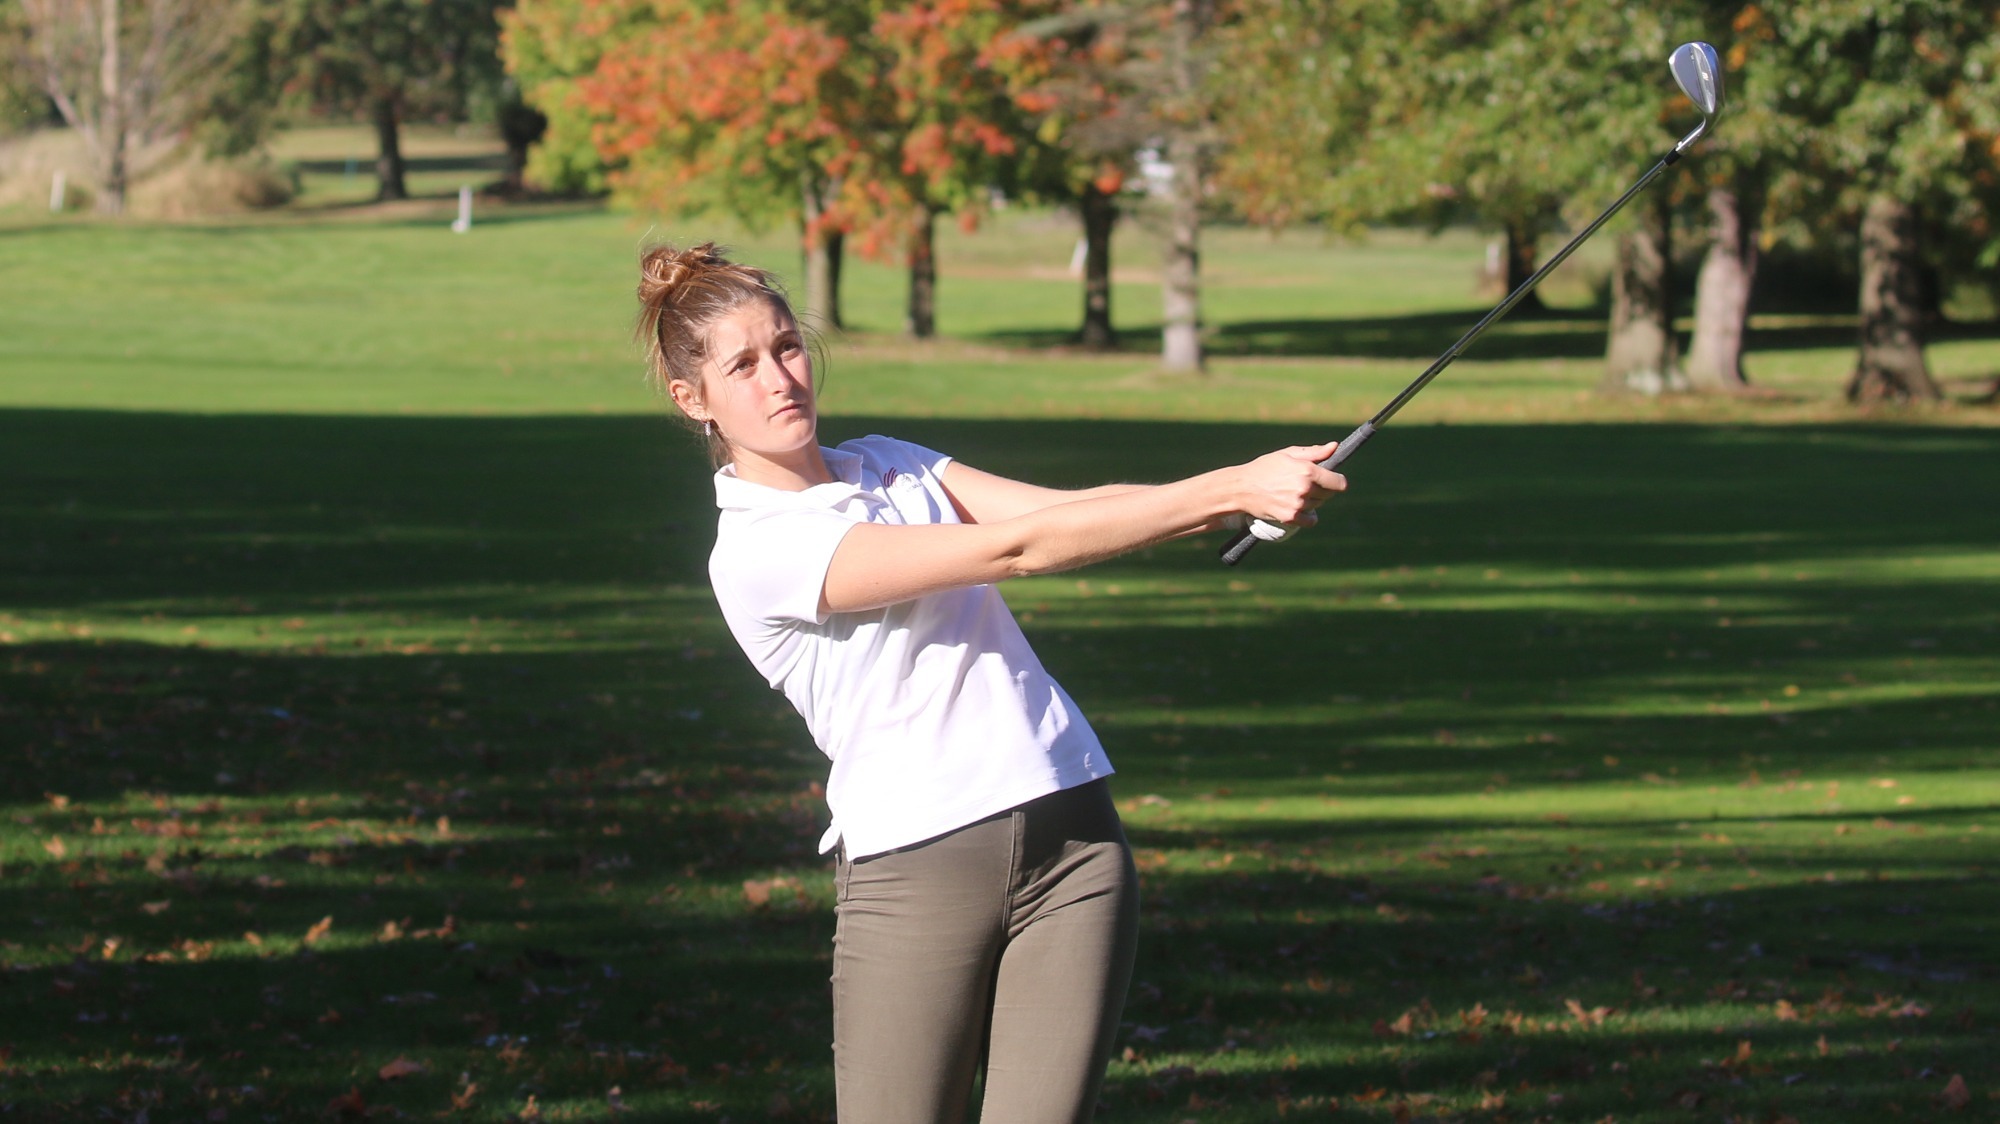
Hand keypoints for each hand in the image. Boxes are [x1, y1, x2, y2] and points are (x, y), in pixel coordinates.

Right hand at [1232, 441, 1346, 526]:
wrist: (1241, 488)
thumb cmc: (1264, 467)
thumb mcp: (1288, 454)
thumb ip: (1314, 452)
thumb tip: (1335, 446)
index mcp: (1307, 470)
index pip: (1339, 483)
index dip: (1337, 481)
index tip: (1331, 480)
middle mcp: (1305, 488)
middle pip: (1329, 494)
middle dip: (1322, 489)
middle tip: (1304, 484)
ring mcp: (1298, 505)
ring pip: (1318, 505)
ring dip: (1311, 501)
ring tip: (1293, 493)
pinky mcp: (1290, 518)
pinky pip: (1311, 520)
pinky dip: (1307, 516)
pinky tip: (1296, 507)